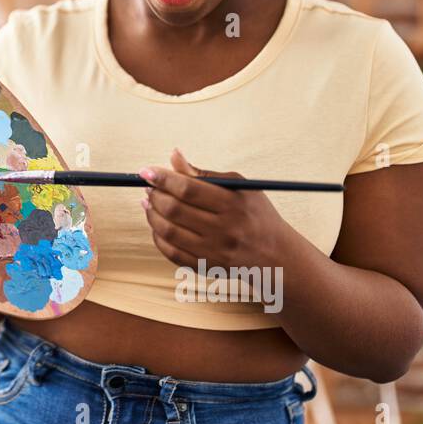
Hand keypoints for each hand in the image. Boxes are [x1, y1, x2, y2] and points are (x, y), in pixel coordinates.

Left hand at [139, 148, 291, 271]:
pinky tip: (156, 224)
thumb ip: (203, 174)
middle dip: (155, 195)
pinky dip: (157, 236)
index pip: (188, 189)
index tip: (146, 171)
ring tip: (148, 202)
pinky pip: (171, 253)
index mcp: (233, 204)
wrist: (276, 256)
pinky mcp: (206, 267)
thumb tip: (174, 156)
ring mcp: (214, 251)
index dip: (163, 178)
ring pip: (168, 231)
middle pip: (175, 210)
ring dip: (151, 214)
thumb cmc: (255, 214)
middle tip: (148, 186)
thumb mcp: (239, 188)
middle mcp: (224, 229)